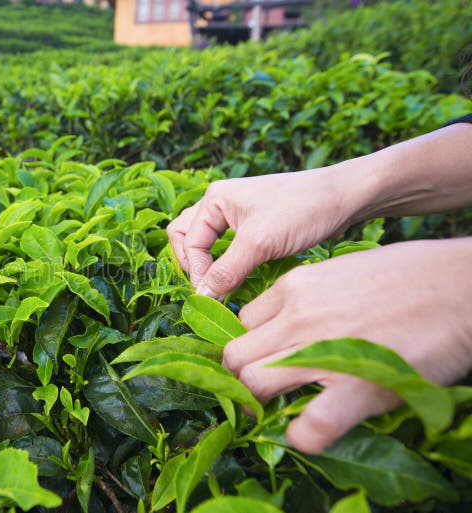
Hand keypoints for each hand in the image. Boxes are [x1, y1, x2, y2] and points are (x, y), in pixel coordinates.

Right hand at [166, 168, 363, 297]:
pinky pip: (226, 245)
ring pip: (206, 241)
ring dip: (209, 264)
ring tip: (220, 285)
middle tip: (209, 289)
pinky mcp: (254, 225)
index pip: (188, 241)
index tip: (213, 296)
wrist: (346, 197)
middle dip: (193, 264)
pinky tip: (239, 277)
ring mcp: (236, 213)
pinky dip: (226, 262)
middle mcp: (220, 203)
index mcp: (215, 199)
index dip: (196, 271)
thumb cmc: (303, 211)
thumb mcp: (260, 243)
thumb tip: (202, 297)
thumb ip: (227, 271)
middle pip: (187, 237)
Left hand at [224, 238, 471, 453]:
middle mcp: (297, 317)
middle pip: (235, 355)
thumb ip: (309, 295)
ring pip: (252, 384)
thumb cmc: (412, 275)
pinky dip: (303, 437)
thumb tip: (294, 320)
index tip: (262, 359)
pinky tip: (309, 434)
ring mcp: (320, 351)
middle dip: (241, 378)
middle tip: (261, 393)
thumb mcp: (342, 270)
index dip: (249, 345)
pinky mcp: (355, 387)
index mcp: (294, 287)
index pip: (242, 322)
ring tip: (276, 413)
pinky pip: (309, 426)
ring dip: (258, 405)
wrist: (462, 285)